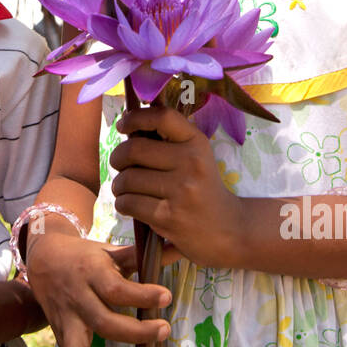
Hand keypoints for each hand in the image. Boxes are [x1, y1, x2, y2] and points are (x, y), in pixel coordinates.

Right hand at [26, 231, 170, 346]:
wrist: (44, 259)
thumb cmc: (84, 256)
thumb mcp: (108, 251)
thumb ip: (139, 255)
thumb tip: (177, 247)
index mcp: (90, 272)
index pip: (115, 288)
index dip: (141, 296)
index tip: (166, 297)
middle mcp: (76, 298)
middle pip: (103, 322)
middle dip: (136, 333)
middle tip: (164, 331)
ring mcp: (66, 321)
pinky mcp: (61, 338)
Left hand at [111, 103, 244, 268]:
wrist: (229, 229)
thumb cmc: (203, 188)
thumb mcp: (196, 157)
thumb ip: (168, 140)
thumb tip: (127, 124)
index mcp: (197, 142)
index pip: (163, 117)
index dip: (136, 117)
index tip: (123, 125)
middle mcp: (191, 163)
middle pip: (134, 150)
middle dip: (117, 158)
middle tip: (120, 165)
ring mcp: (180, 191)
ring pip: (127, 179)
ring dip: (118, 185)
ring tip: (126, 189)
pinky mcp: (168, 216)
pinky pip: (128, 203)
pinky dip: (123, 203)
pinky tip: (131, 205)